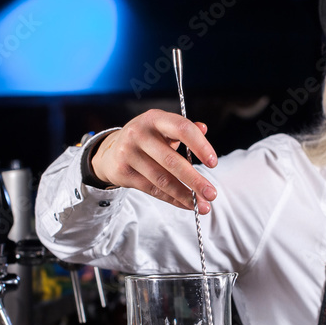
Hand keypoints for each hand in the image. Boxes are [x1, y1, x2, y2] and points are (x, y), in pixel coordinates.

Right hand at [90, 109, 218, 212]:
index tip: (214, 163)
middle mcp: (140, 133)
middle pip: (172, 161)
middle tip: (212, 194)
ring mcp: (129, 152)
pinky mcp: (123, 171)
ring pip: (162, 179)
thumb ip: (186, 129)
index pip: (182, 128)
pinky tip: (186, 204)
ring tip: (202, 206)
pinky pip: (152, 189)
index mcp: (155, 118)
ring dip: (185, 195)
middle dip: (195, 180)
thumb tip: (204, 129)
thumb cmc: (148, 139)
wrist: (112, 151)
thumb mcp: (164, 128)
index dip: (200, 145)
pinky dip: (172, 199)